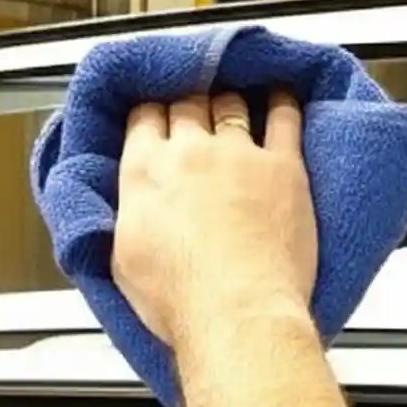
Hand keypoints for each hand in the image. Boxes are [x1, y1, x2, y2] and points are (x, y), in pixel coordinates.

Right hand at [113, 91, 316, 346]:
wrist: (235, 312)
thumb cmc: (180, 298)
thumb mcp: (122, 259)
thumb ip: (127, 215)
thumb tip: (129, 203)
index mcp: (144, 171)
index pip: (143, 118)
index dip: (150, 110)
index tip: (155, 112)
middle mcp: (189, 152)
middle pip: (187, 102)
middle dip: (188, 98)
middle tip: (192, 100)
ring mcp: (238, 154)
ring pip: (230, 103)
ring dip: (228, 97)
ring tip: (232, 94)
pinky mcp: (283, 166)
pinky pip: (284, 118)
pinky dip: (281, 100)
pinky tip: (281, 94)